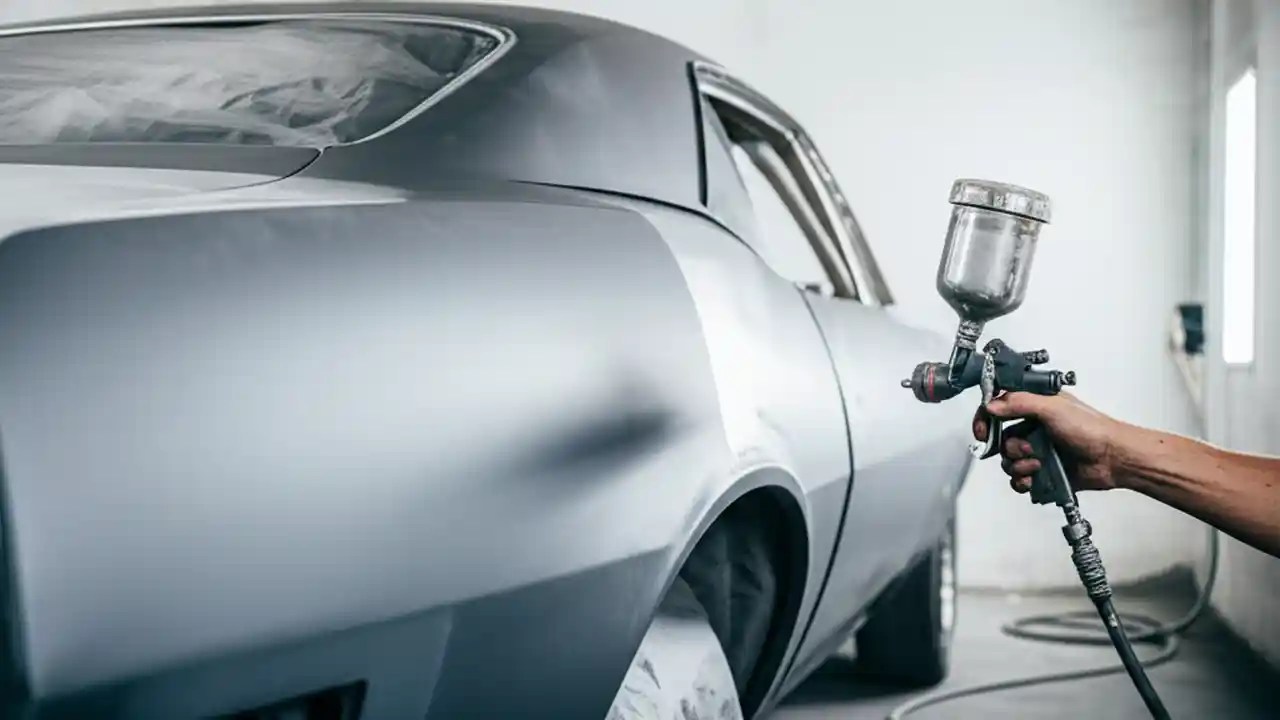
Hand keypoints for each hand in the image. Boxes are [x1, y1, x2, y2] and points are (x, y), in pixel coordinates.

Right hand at [972, 392, 1124, 493]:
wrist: (1112, 458)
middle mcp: (1032, 427)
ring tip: (1036, 464)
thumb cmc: (1091, 429)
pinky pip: (1018, 479)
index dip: (985, 418)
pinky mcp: (1041, 471)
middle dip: (1007, 447)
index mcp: (1033, 406)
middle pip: (998, 438)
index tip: (982, 430)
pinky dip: (1021, 481)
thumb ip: (1019, 403)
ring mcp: (1036, 450)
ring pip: (1007, 460)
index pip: (998, 407)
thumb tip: (991, 406)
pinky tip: (1033, 478)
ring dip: (1018, 465)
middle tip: (1024, 449)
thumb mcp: (1053, 407)